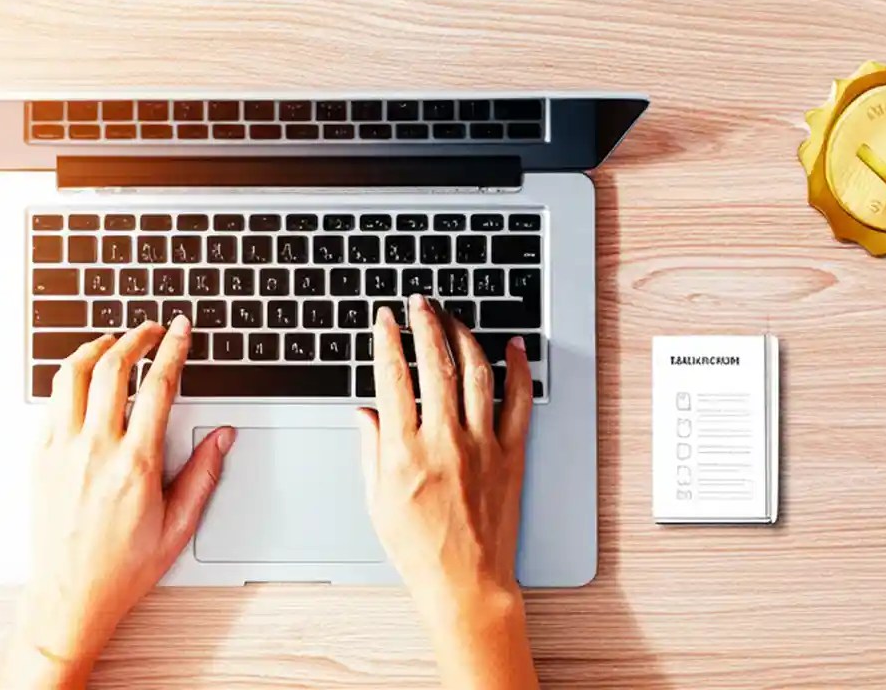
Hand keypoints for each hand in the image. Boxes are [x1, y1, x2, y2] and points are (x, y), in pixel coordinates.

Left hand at [0, 317, 234, 687]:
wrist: (70, 596)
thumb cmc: (122, 568)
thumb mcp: (178, 527)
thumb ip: (203, 475)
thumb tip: (221, 437)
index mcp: (134, 465)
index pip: (157, 387)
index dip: (173, 350)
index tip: (180, 331)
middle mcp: (94, 451)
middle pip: (111, 368)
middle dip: (135, 338)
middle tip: (150, 330)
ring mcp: (61, 451)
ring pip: (71, 375)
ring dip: (94, 348)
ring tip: (112, 342)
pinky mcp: (39, 458)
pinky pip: (52, 402)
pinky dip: (69, 380)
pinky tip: (83, 380)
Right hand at [357, 294, 536, 688]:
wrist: (465, 583)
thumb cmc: (418, 550)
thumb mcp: (376, 500)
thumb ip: (369, 448)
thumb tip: (365, 410)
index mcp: (404, 451)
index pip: (393, 377)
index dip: (387, 340)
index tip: (384, 319)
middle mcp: (444, 441)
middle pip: (435, 363)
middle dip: (425, 323)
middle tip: (419, 302)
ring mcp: (482, 445)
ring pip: (477, 373)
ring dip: (463, 335)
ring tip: (453, 316)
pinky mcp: (511, 456)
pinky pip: (520, 402)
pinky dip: (519, 368)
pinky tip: (512, 346)